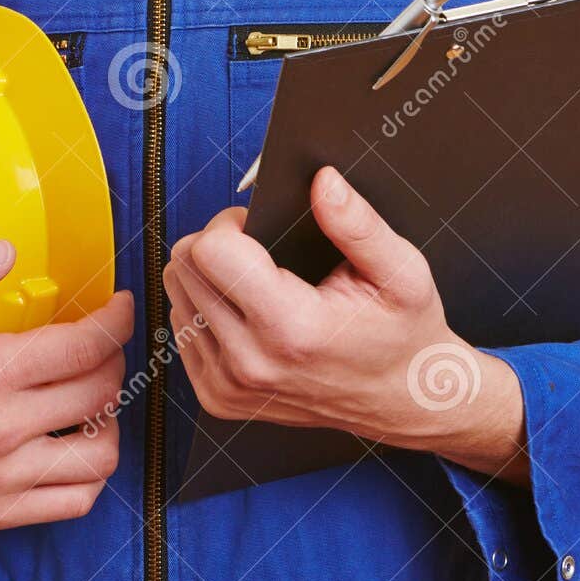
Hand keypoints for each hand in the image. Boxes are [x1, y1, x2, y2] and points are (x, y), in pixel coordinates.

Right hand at [0, 239, 133, 546]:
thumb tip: (6, 251)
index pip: (84, 347)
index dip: (116, 321)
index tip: (121, 306)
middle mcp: (0, 431)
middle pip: (101, 393)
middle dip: (113, 360)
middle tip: (100, 343)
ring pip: (98, 455)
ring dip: (109, 420)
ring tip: (90, 396)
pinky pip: (70, 501)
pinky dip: (87, 474)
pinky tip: (71, 444)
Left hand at [162, 166, 526, 480]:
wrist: (403, 399)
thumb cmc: (403, 332)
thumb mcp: (401, 270)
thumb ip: (358, 223)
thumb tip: (322, 181)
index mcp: (292, 329)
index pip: (209, 252)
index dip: (230, 224)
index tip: (257, 227)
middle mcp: (250, 363)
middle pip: (184, 268)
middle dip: (216, 243)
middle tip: (261, 251)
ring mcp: (228, 387)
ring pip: (176, 296)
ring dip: (208, 277)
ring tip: (257, 283)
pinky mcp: (217, 399)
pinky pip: (182, 329)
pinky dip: (206, 309)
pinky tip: (248, 311)